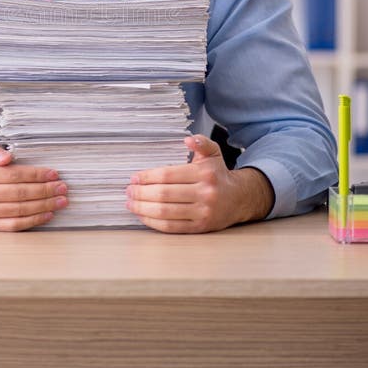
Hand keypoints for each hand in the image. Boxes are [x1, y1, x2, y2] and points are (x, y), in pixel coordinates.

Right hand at [0, 145, 67, 230]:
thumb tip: (9, 157)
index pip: (12, 175)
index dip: (36, 174)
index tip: (54, 174)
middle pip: (18, 194)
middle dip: (44, 191)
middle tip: (63, 188)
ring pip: (17, 211)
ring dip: (43, 207)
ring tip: (60, 202)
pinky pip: (11, 226)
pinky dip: (31, 221)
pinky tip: (46, 215)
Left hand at [125, 134, 273, 233]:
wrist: (239, 199)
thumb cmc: (218, 174)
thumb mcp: (213, 153)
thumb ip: (202, 143)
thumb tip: (188, 140)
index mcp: (205, 173)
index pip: (168, 175)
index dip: (147, 177)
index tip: (134, 178)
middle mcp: (205, 193)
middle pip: (164, 194)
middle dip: (141, 193)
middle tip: (128, 191)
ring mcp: (203, 212)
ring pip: (166, 212)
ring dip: (143, 209)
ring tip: (131, 204)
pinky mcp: (200, 227)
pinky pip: (172, 227)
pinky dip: (154, 222)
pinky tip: (143, 216)